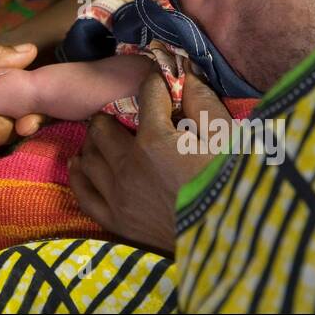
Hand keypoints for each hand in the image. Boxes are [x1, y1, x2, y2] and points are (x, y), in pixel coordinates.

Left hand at [69, 63, 228, 253]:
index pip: (147, 96)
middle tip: (126, 114)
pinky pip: (84, 192)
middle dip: (114, 113)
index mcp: (156, 141)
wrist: (236, 240)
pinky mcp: (117, 221)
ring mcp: (118, 196)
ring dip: (95, 141)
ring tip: (105, 136)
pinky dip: (79, 174)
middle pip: (103, 127)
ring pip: (89, 156)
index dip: (155, 83)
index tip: (160, 80)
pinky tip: (80, 163)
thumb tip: (185, 75)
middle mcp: (128, 166)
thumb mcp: (227, 139)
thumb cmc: (235, 185)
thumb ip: (202, 103)